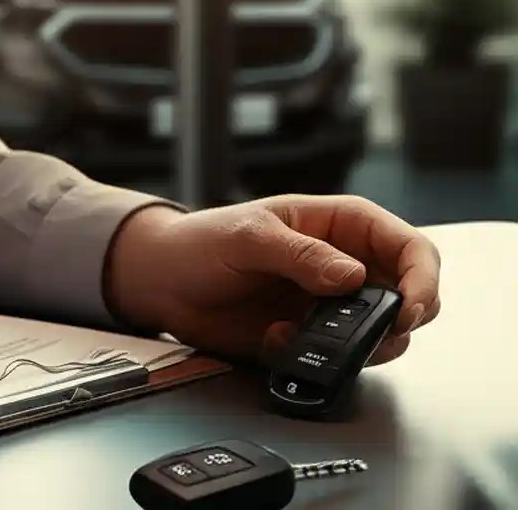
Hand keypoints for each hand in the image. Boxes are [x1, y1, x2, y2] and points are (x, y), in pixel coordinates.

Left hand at [106, 195, 440, 365]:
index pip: (409, 247)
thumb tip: (349, 275)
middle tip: (375, 334)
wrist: (162, 282)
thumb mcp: (247, 237)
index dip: (422, 278)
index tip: (410, 307)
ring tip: (306, 333)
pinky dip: (317, 358)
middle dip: (401, 319)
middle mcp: (346, 266)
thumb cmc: (202, 241)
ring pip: (381, 334)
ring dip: (358, 344)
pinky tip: (276, 340)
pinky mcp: (309, 338)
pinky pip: (338, 358)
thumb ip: (299, 254)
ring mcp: (330, 305)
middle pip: (409, 296)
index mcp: (342, 225)